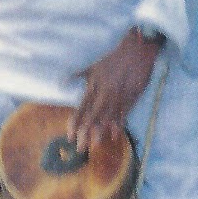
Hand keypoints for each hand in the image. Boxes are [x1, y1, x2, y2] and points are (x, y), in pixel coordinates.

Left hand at [70, 29, 161, 153]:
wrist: (136, 49)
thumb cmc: (114, 58)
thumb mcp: (93, 65)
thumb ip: (77, 75)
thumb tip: (61, 83)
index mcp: (94, 84)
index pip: (81, 108)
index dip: (75, 123)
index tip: (69, 136)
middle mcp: (104, 91)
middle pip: (92, 116)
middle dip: (85, 132)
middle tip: (79, 148)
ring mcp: (118, 94)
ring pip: (107, 116)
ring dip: (100, 131)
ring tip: (95, 144)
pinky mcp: (131, 95)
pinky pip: (123, 113)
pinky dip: (118, 124)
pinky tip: (115, 134)